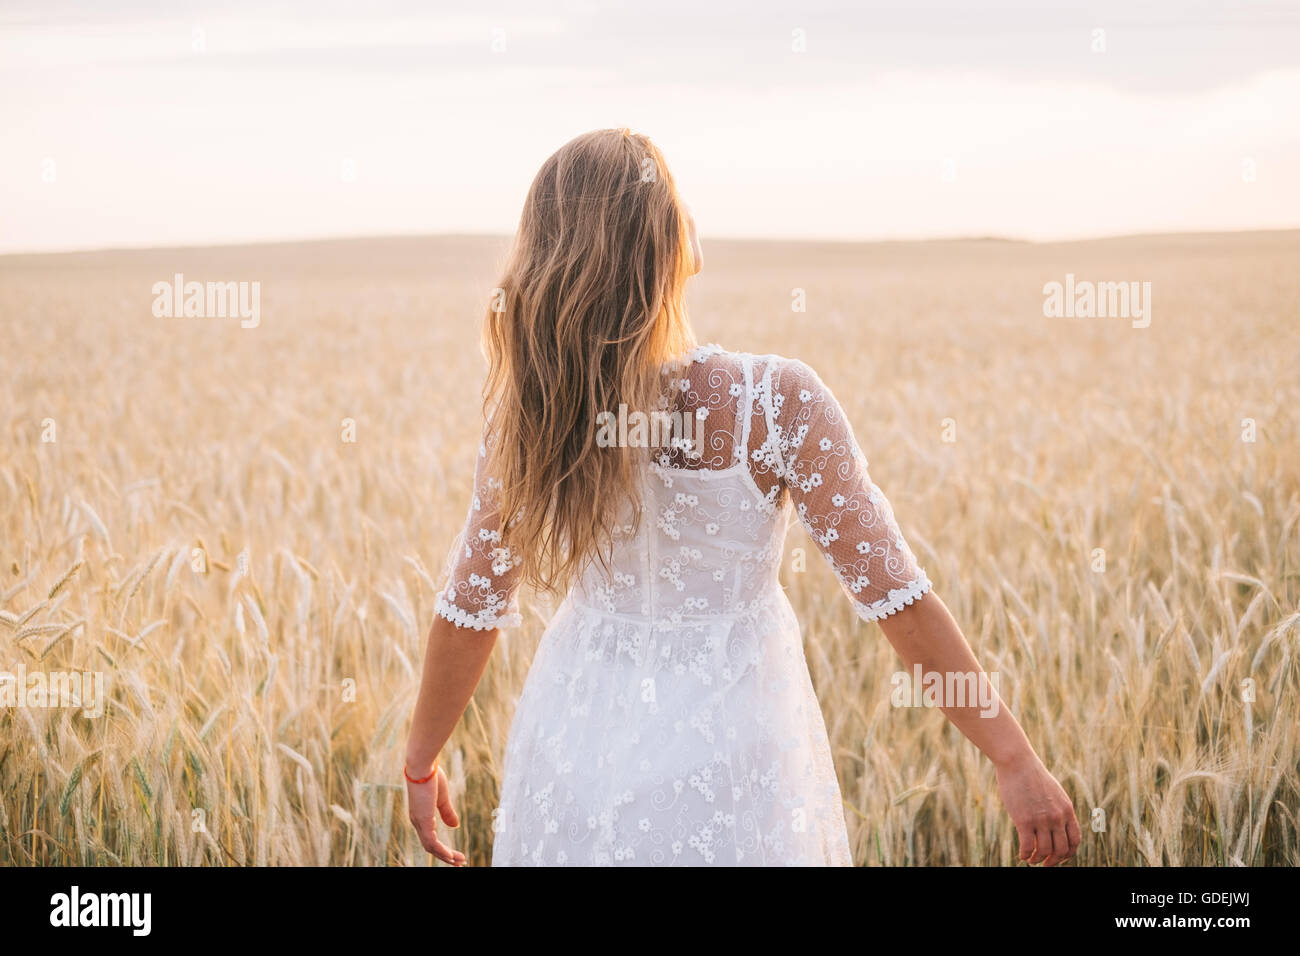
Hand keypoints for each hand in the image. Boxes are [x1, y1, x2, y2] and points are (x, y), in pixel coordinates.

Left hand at [406, 763, 466, 865]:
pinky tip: (451, 856)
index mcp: (420, 815)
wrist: (422, 765)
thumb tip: (455, 826)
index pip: (429, 837)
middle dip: (445, 856)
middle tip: (459, 862)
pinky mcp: (423, 820)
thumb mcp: (441, 797)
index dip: (441, 847)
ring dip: (446, 856)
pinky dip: (442, 851)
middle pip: (430, 846)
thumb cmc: (431, 776)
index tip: (453, 853)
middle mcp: (417, 821)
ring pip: (431, 847)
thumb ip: (447, 812)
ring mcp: (418, 822)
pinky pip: (432, 843)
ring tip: (459, 862)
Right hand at [995, 751, 1080, 865]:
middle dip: (1053, 861)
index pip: (1075, 840)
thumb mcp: (1053, 792)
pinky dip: (1026, 855)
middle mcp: (1057, 817)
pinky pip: (1028, 847)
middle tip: (1045, 863)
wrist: (1018, 762)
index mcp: (1067, 810)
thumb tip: (1057, 825)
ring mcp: (1041, 819)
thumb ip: (1058, 809)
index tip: (1059, 857)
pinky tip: (1022, 855)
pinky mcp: (1024, 820)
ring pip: (1044, 851)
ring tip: (1031, 860)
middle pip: (1061, 850)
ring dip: (1037, 859)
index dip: (1068, 853)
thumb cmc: (1032, 775)